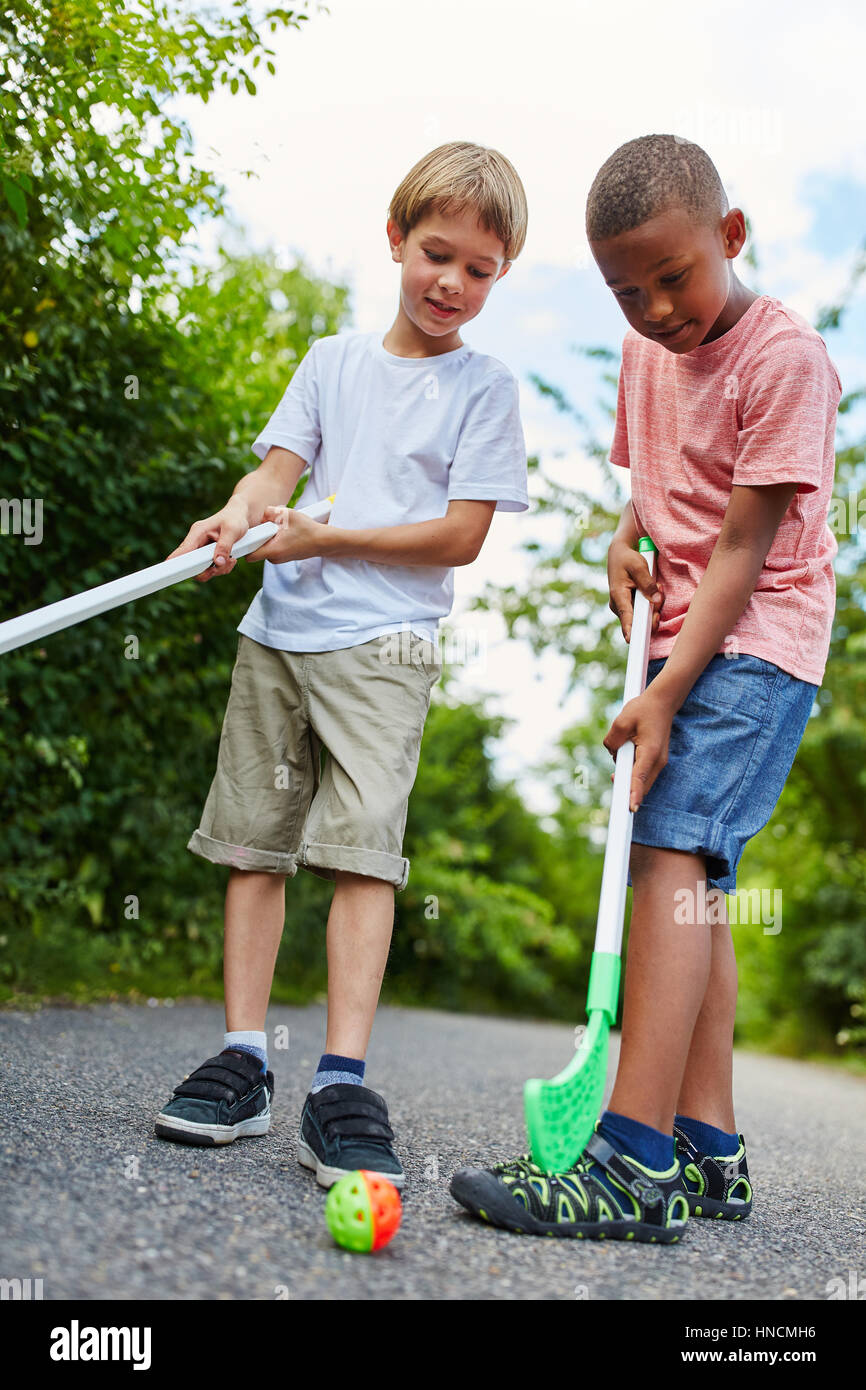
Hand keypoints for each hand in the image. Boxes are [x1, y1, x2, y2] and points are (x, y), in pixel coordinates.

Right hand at [165, 497, 249, 581]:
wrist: (242, 516)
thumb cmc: (235, 519)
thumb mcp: (232, 530)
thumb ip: (225, 546)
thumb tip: (217, 563)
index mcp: (198, 532)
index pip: (183, 550)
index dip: (176, 562)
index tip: (172, 571)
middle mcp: (197, 542)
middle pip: (192, 565)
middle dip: (208, 570)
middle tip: (221, 566)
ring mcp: (203, 550)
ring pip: (204, 570)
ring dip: (219, 570)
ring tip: (232, 559)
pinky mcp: (210, 556)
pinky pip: (213, 569)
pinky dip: (224, 568)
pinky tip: (232, 559)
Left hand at [245, 505, 329, 564]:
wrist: (324, 541)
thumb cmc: (307, 529)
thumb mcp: (288, 514)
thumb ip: (270, 512)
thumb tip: (262, 515)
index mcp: (273, 551)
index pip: (249, 556)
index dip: (245, 546)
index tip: (246, 536)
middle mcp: (275, 558)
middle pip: (256, 549)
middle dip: (259, 537)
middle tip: (268, 526)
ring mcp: (280, 559)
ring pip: (265, 547)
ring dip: (268, 538)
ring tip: (279, 528)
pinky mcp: (284, 557)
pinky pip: (273, 548)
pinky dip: (275, 540)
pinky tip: (284, 532)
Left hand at [603, 687, 673, 812]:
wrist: (662, 703)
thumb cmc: (643, 709)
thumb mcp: (622, 720)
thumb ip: (613, 740)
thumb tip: (612, 754)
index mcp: (650, 751)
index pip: (639, 777)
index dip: (633, 793)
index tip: (630, 808)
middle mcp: (657, 761)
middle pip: (640, 784)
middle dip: (626, 787)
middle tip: (614, 786)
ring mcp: (658, 763)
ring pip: (639, 779)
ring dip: (626, 773)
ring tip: (624, 746)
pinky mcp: (654, 761)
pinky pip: (640, 772)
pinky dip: (630, 768)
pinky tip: (626, 751)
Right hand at [607, 540, 663, 642]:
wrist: (620, 554)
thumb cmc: (627, 559)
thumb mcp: (638, 566)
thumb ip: (647, 583)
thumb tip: (656, 599)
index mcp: (618, 596)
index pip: (626, 617)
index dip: (631, 630)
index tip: (633, 641)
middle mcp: (619, 606)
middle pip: (639, 621)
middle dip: (653, 611)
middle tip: (658, 589)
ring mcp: (625, 608)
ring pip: (644, 617)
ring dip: (655, 605)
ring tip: (656, 586)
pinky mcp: (631, 607)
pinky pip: (645, 612)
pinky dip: (653, 604)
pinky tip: (655, 591)